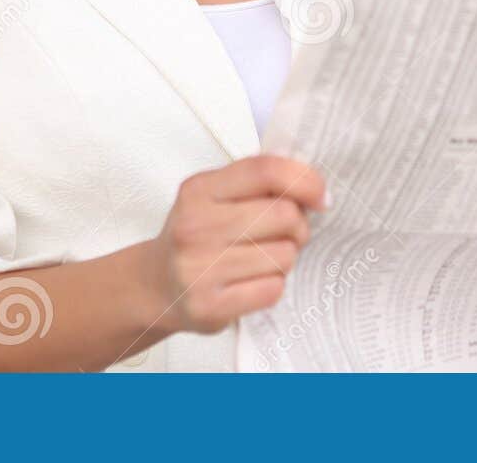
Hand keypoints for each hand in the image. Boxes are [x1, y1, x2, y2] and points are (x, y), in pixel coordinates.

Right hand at [144, 154, 327, 335]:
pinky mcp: (208, 306)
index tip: (321, 197)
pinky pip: (272, 289)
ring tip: (266, 259)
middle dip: (299, 225)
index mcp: (199, 190)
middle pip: (284, 215)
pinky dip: (273, 285)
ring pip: (284, 255)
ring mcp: (198, 269)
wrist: (155, 285)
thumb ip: (258, 183)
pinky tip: (254, 282)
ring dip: (286, 257)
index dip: (305, 180)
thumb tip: (315, 190)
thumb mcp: (216, 196)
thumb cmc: (199, 234)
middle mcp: (194, 227)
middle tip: (288, 234)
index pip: (266, 170)